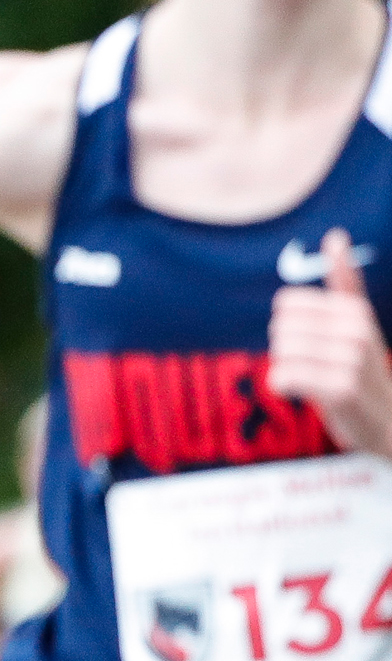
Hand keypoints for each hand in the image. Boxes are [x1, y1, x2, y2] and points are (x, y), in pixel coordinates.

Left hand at [269, 228, 391, 458]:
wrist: (388, 424)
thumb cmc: (363, 369)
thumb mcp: (358, 323)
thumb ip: (345, 283)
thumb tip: (335, 236)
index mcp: (355, 311)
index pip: (286, 304)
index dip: (288, 327)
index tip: (312, 343)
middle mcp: (357, 331)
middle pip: (280, 328)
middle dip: (286, 350)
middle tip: (313, 366)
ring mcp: (351, 360)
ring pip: (280, 353)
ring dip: (284, 369)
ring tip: (311, 380)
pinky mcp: (340, 390)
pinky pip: (283, 377)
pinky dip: (281, 386)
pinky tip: (300, 392)